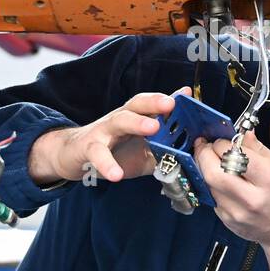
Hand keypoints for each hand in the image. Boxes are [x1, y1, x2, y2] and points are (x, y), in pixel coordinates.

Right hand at [29, 88, 188, 185]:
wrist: (75, 156)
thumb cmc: (114, 150)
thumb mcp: (144, 147)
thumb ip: (167, 142)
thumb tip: (194, 143)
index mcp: (134, 117)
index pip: (151, 104)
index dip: (168, 99)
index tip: (186, 96)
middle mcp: (120, 119)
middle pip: (136, 105)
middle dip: (154, 103)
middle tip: (170, 105)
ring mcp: (103, 132)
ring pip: (118, 121)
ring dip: (136, 122)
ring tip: (152, 128)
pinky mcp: (88, 148)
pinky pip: (98, 154)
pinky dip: (107, 164)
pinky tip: (116, 174)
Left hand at [193, 131, 269, 258]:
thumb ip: (258, 149)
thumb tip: (242, 135)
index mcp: (269, 179)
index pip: (235, 155)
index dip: (223, 143)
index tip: (222, 140)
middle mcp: (251, 198)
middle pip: (213, 173)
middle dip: (204, 154)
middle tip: (205, 146)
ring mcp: (237, 212)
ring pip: (208, 184)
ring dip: (205, 168)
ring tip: (211, 160)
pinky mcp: (227, 221)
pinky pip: (212, 196)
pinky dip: (213, 184)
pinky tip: (221, 180)